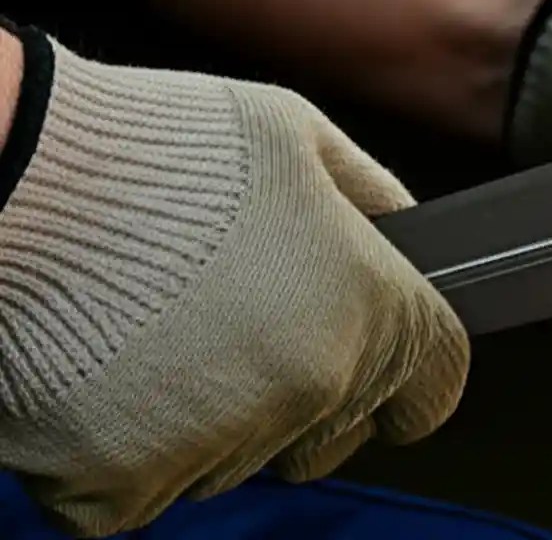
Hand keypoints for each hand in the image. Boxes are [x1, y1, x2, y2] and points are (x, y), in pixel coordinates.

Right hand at [0, 27, 468, 535]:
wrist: (13, 178)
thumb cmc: (154, 149)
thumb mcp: (298, 135)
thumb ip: (375, 200)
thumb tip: (410, 238)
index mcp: (369, 308)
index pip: (436, 387)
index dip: (412, 375)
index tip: (382, 363)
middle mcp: (310, 388)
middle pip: (338, 433)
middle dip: (307, 396)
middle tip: (236, 323)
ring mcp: (218, 447)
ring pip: (242, 460)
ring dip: (213, 416)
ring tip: (156, 327)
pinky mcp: (122, 488)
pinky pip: (147, 489)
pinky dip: (127, 447)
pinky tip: (105, 370)